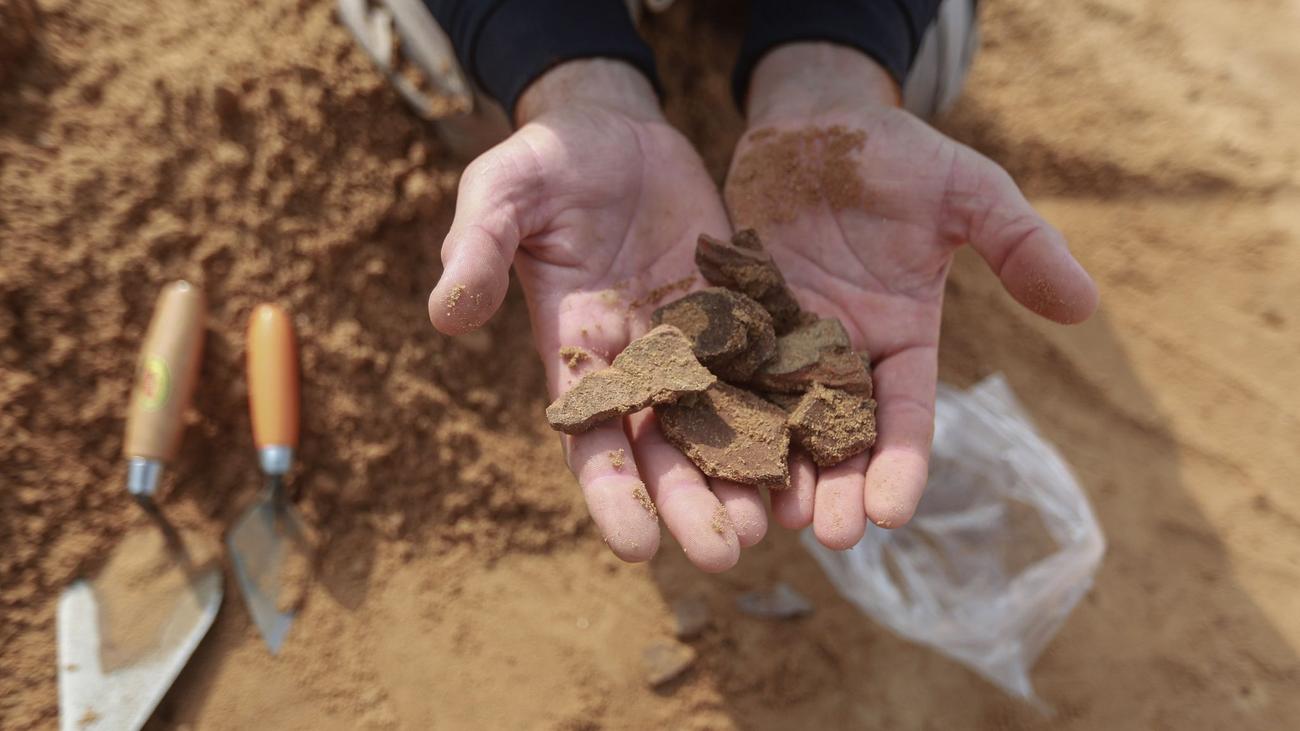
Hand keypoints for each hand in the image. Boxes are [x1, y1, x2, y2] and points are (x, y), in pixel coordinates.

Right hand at [428, 60, 764, 571]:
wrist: (611, 128)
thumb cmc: (544, 161)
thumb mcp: (501, 192)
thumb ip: (477, 249)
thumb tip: (444, 315)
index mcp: (575, 348)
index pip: (589, 437)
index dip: (612, 492)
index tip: (639, 546)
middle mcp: (636, 361)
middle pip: (663, 447)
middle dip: (690, 502)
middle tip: (727, 555)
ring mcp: (692, 339)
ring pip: (721, 421)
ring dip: (744, 473)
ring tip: (778, 521)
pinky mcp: (737, 310)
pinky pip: (765, 366)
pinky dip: (787, 408)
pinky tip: (819, 448)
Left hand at [727, 44, 1098, 547]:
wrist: (815, 120)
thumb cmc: (897, 154)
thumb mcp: (968, 192)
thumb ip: (1019, 246)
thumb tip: (1085, 305)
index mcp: (902, 339)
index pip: (905, 415)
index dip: (899, 464)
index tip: (891, 514)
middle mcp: (840, 353)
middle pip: (840, 435)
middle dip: (837, 488)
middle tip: (827, 537)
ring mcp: (780, 339)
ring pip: (776, 417)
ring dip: (774, 467)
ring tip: (766, 517)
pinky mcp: (727, 317)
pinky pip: (718, 370)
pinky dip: (714, 410)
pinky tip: (700, 452)